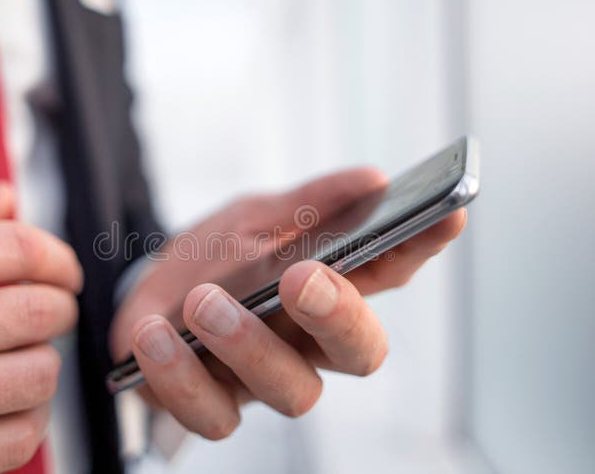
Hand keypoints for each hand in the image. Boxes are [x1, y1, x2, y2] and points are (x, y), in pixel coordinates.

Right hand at [0, 184, 83, 472]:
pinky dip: (26, 416)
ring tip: (11, 354)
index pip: (17, 250)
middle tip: (45, 308)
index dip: (58, 257)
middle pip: (40, 312)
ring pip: (39, 376)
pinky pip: (19, 439)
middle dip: (58, 306)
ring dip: (41, 361)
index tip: (63, 270)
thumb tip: (6, 198)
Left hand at [111, 168, 465, 438]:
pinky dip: (180, 377)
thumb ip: (310, 205)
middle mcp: (308, 343)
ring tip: (206, 302)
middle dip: (339, 316)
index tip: (448, 213)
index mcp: (328, 292)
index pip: (389, 272)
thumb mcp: (255, 216)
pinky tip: (154, 336)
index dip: (422, 248)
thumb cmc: (214, 255)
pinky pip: (208, 414)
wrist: (147, 289)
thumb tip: (374, 181)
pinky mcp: (209, 404)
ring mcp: (261, 380)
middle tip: (305, 278)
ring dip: (248, 345)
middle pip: (357, 352)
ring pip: (290, 391)